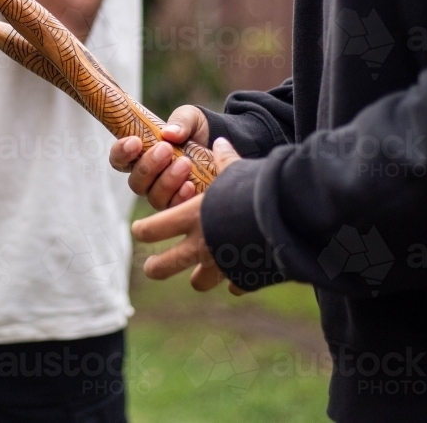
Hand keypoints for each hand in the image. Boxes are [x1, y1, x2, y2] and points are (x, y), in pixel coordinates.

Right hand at [109, 105, 210, 210]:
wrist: (221, 147)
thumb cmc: (195, 131)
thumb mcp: (190, 118)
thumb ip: (180, 122)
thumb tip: (170, 133)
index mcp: (140, 155)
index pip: (119, 159)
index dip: (121, 152)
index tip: (135, 141)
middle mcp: (147, 179)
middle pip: (135, 182)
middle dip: (148, 166)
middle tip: (166, 149)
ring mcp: (163, 195)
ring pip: (154, 197)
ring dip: (167, 181)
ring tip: (185, 163)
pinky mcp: (180, 207)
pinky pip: (174, 208)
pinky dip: (180, 197)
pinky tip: (190, 184)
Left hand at [131, 138, 245, 294]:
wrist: (287, 217)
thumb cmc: (255, 189)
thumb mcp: (236, 169)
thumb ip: (225, 159)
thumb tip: (221, 142)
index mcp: (191, 217)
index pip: (150, 230)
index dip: (141, 231)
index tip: (139, 230)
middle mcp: (200, 245)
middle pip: (162, 267)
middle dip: (156, 267)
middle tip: (154, 266)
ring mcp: (221, 264)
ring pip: (199, 283)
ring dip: (199, 278)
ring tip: (199, 274)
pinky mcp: (245, 276)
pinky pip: (235, 284)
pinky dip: (236, 279)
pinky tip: (239, 273)